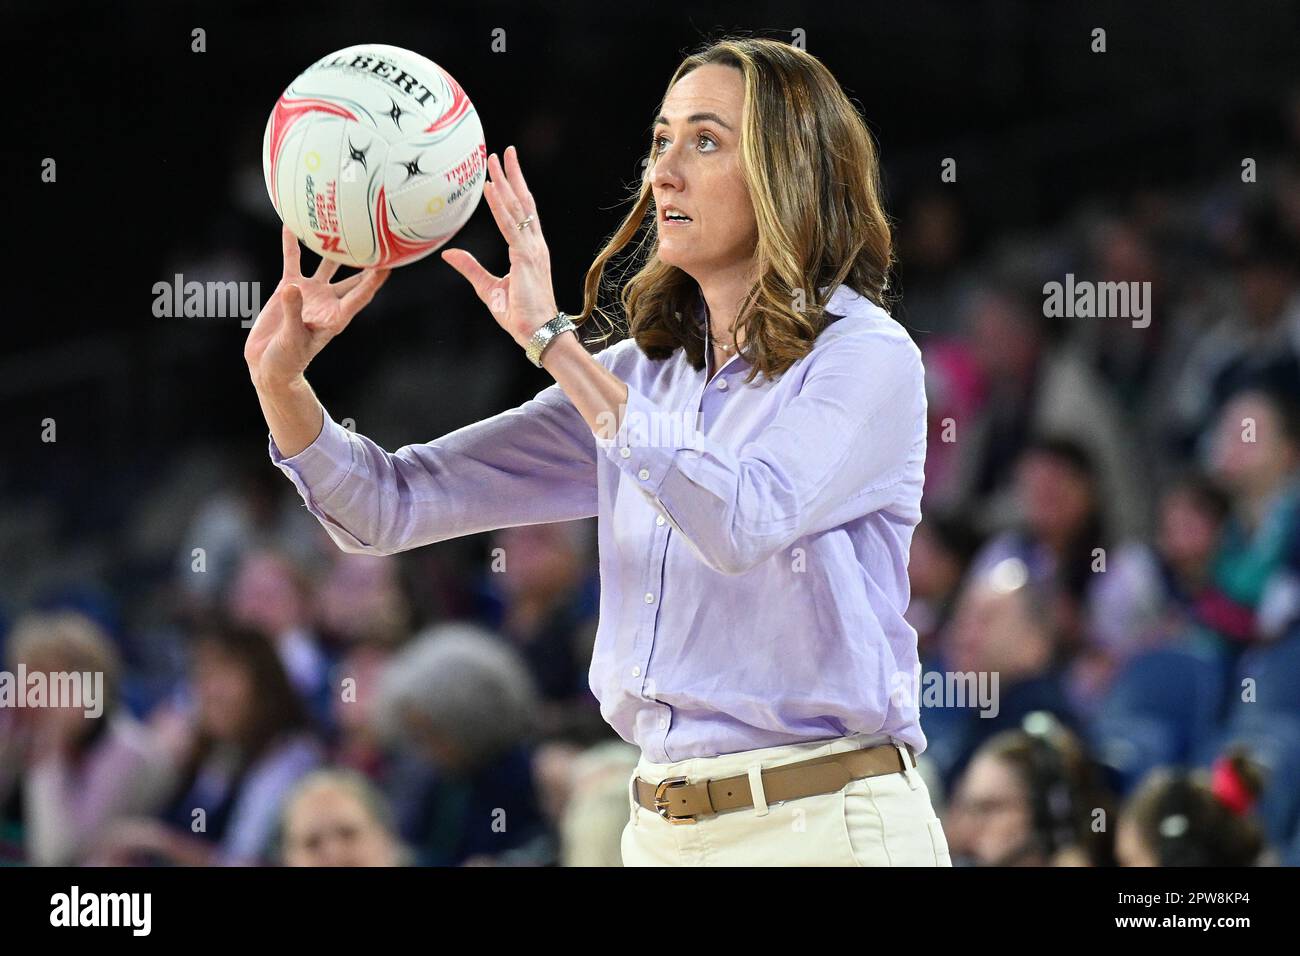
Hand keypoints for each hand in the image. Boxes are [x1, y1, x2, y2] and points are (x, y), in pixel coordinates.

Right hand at [243, 226, 390, 386]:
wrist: (268, 365)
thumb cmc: (287, 360)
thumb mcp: (292, 338)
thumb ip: (293, 312)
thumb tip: (292, 287)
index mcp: (336, 316)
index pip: (361, 294)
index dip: (376, 279)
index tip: (390, 262)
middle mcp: (328, 301)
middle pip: (353, 276)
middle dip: (365, 259)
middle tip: (378, 235)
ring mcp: (310, 293)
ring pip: (326, 264)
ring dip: (333, 245)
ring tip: (342, 221)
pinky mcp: (288, 288)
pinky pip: (292, 261)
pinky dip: (291, 244)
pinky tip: (291, 224)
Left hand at [441, 146, 558, 349]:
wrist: (537, 333)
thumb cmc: (519, 315)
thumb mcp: (488, 288)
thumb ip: (470, 267)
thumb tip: (449, 253)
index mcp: (529, 250)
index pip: (522, 212)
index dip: (513, 189)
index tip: (504, 169)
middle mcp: (534, 244)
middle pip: (523, 202)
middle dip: (513, 175)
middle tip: (503, 151)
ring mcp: (532, 249)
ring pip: (517, 207)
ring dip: (506, 181)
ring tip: (495, 159)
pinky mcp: (524, 257)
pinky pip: (509, 225)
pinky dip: (499, 205)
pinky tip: (490, 187)